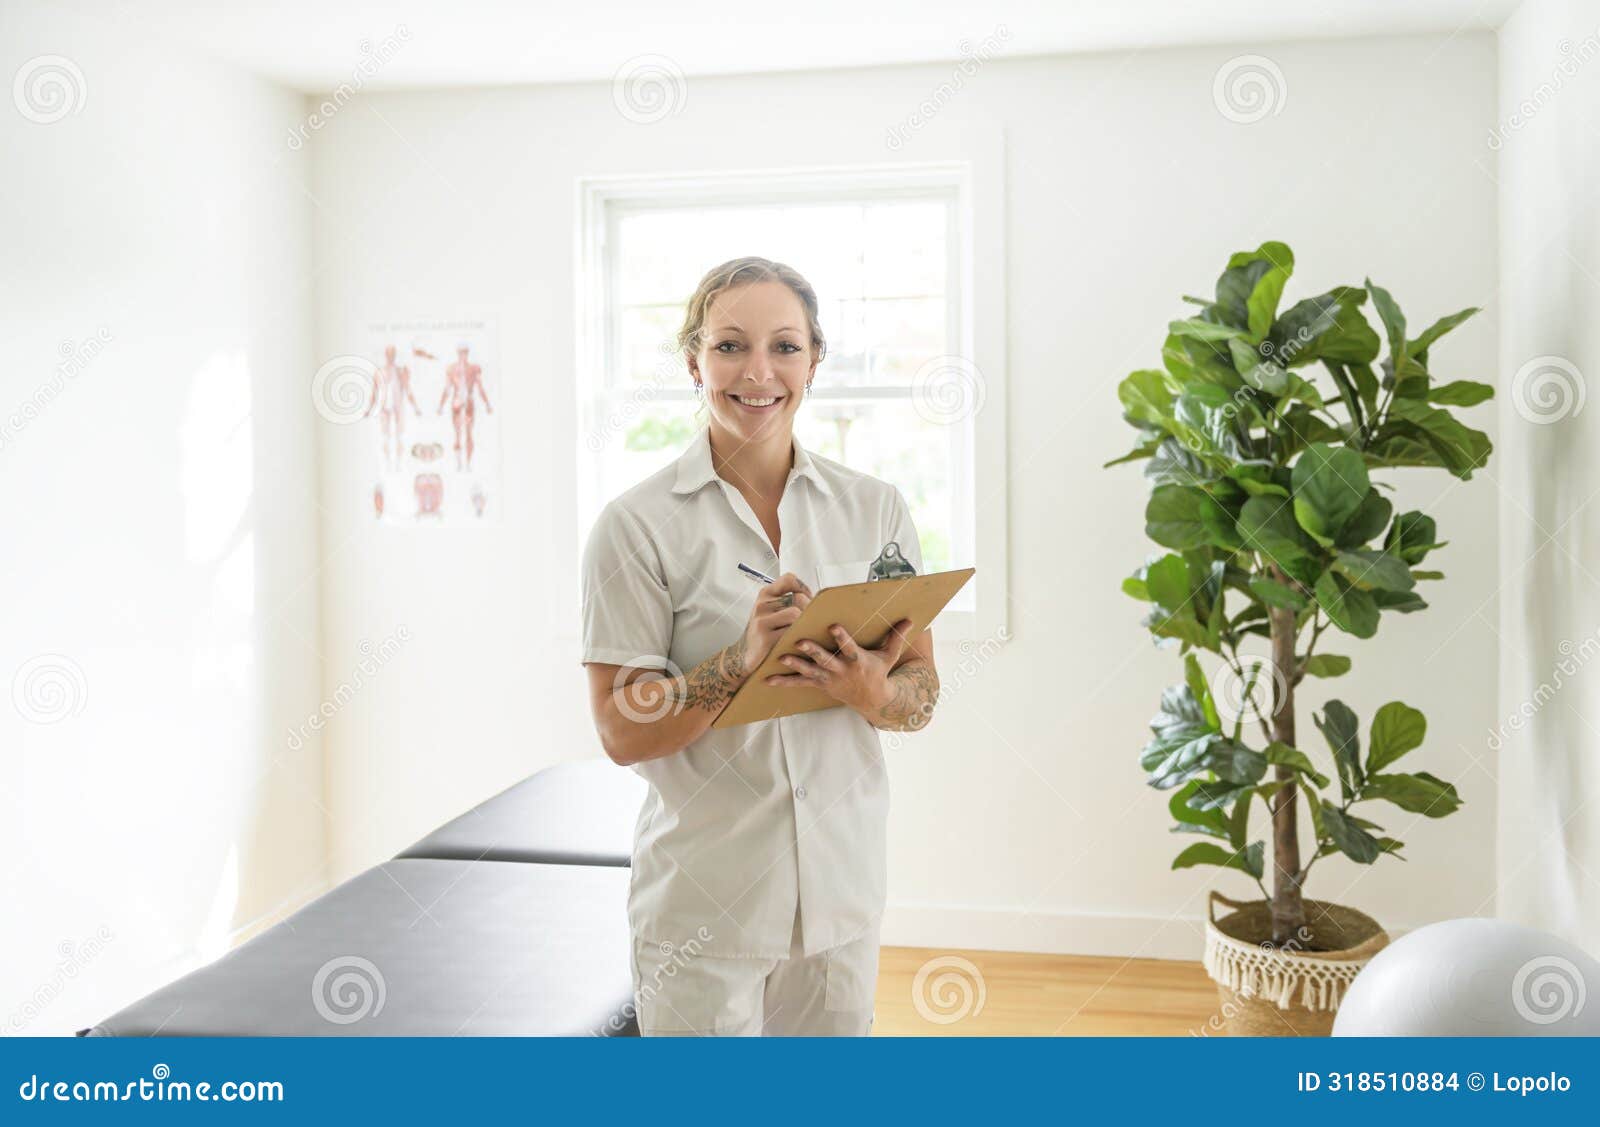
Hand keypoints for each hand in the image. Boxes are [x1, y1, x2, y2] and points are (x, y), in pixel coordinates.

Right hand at [739, 572, 811, 672]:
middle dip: (809, 610)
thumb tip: (816, 599)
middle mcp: (762, 605)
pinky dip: (798, 637)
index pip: (789, 579)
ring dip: (804, 624)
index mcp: (765, 595)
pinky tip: (798, 642)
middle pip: (798, 598)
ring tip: (803, 632)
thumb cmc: (765, 632)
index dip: (803, 588)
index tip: (808, 599)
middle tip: (810, 621)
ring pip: (795, 614)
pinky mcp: (765, 639)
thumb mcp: (771, 610)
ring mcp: (762, 622)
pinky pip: (791, 633)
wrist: (746, 656)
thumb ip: (788, 600)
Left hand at [764, 619, 914, 714]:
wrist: (871, 700)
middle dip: (812, 651)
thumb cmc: (878, 672)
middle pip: (825, 659)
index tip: (833, 625)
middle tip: (800, 641)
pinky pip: (799, 683)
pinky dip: (784, 681)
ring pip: (810, 671)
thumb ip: (896, 637)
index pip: (849, 648)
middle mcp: (841, 670)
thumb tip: (911, 620)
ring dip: (795, 665)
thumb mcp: (889, 656)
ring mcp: (829, 678)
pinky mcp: (820, 684)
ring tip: (781, 658)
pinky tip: (768, 679)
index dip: (842, 637)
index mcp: (857, 661)